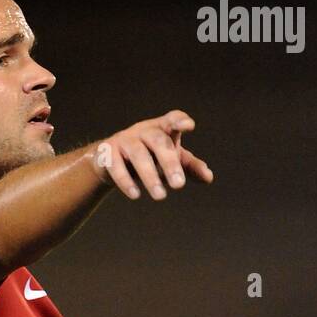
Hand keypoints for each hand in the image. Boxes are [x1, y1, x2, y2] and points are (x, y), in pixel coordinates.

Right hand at [93, 110, 212, 199]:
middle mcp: (143, 131)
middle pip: (158, 141)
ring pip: (139, 155)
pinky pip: (116, 166)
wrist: (108, 161)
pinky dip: (126, 181)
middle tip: (179, 185)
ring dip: (150, 176)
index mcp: (160, 129)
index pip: (171, 119)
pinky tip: (136, 195)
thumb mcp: (168, 159)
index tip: (189, 126)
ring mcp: (124, 140)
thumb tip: (209, 177)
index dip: (179, 120)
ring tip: (160, 197)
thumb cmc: (147, 156)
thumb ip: (188, 166)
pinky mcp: (107, 153)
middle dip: (169, 162)